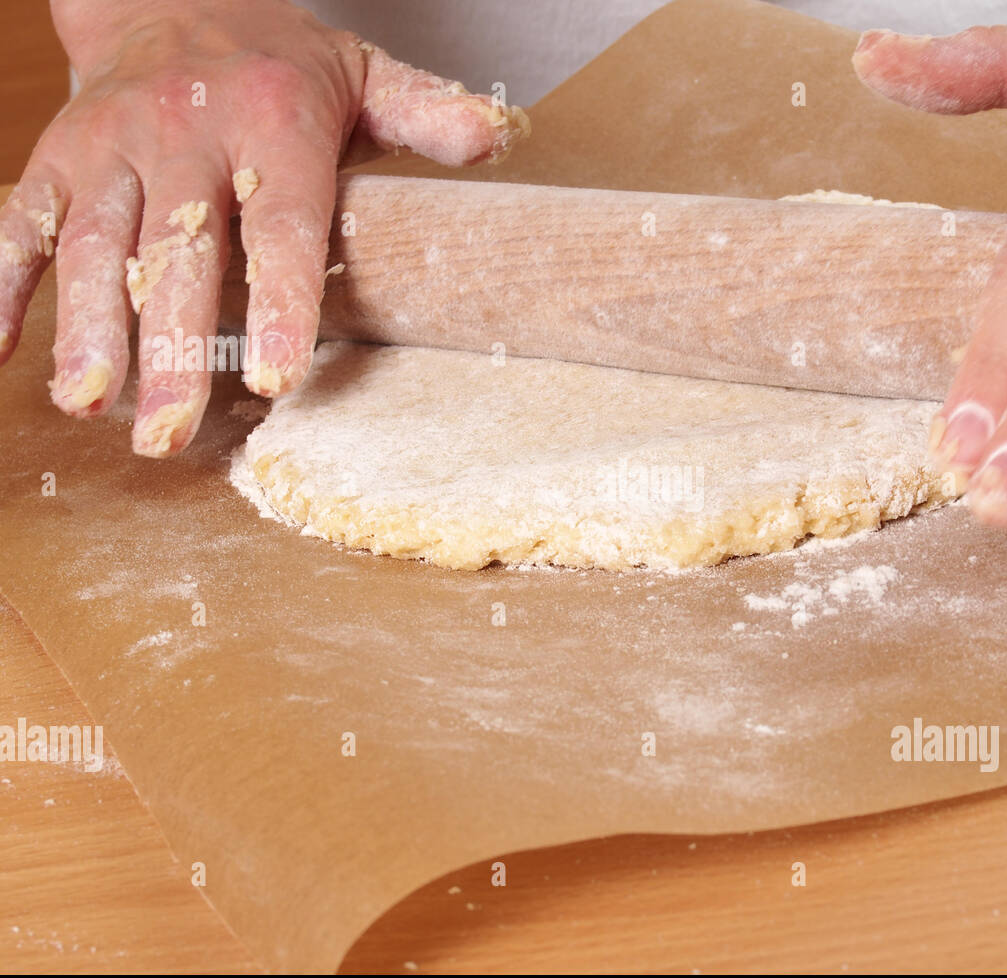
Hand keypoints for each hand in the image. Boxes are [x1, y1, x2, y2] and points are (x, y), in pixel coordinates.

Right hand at [4, 0, 527, 455]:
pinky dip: (2, 285)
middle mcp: (180, 131)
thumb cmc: (277, 60)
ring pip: (92, 245)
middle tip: (170, 430)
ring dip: (87, 330)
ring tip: (89, 405)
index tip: (278, 379)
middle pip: (178, 252)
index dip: (281, 303)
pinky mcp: (54, 158)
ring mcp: (108, 145)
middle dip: (173, 346)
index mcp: (271, 120)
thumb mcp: (361, 73)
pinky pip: (18, 224)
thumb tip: (499, 139)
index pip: (281, 223)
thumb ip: (426, 113)